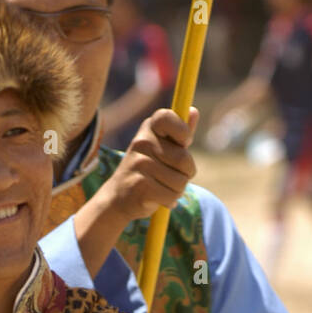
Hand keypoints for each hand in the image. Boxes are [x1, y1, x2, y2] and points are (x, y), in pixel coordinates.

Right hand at [106, 107, 198, 226]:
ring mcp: (139, 164)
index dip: (182, 130)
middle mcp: (142, 142)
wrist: (117, 198)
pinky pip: (172, 196)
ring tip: (161, 187)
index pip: (167, 117)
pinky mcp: (140, 186)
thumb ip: (179, 133)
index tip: (183, 143)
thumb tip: (193, 111)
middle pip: (184, 159)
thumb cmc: (146, 171)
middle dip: (185, 173)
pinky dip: (170, 201)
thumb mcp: (161, 148)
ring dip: (177, 190)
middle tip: (170, 175)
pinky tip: (156, 198)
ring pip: (180, 181)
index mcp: (148, 128)